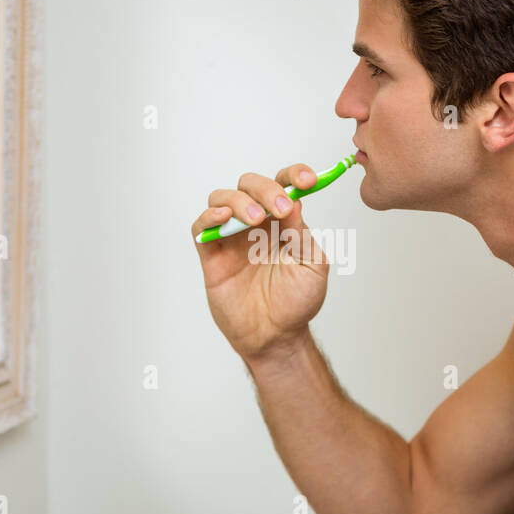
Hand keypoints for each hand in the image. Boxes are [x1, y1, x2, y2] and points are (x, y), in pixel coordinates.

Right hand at [191, 163, 328, 359]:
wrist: (275, 337)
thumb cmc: (296, 303)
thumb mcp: (312, 266)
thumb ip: (302, 235)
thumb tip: (295, 201)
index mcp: (282, 222)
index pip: (284, 185)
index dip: (294, 175)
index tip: (308, 180)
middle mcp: (256, 225)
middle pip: (250, 185)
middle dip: (265, 189)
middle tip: (280, 209)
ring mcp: (232, 238)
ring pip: (223, 198)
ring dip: (238, 201)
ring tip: (254, 220)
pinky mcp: (212, 255)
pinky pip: (201, 226)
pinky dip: (209, 216)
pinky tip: (224, 219)